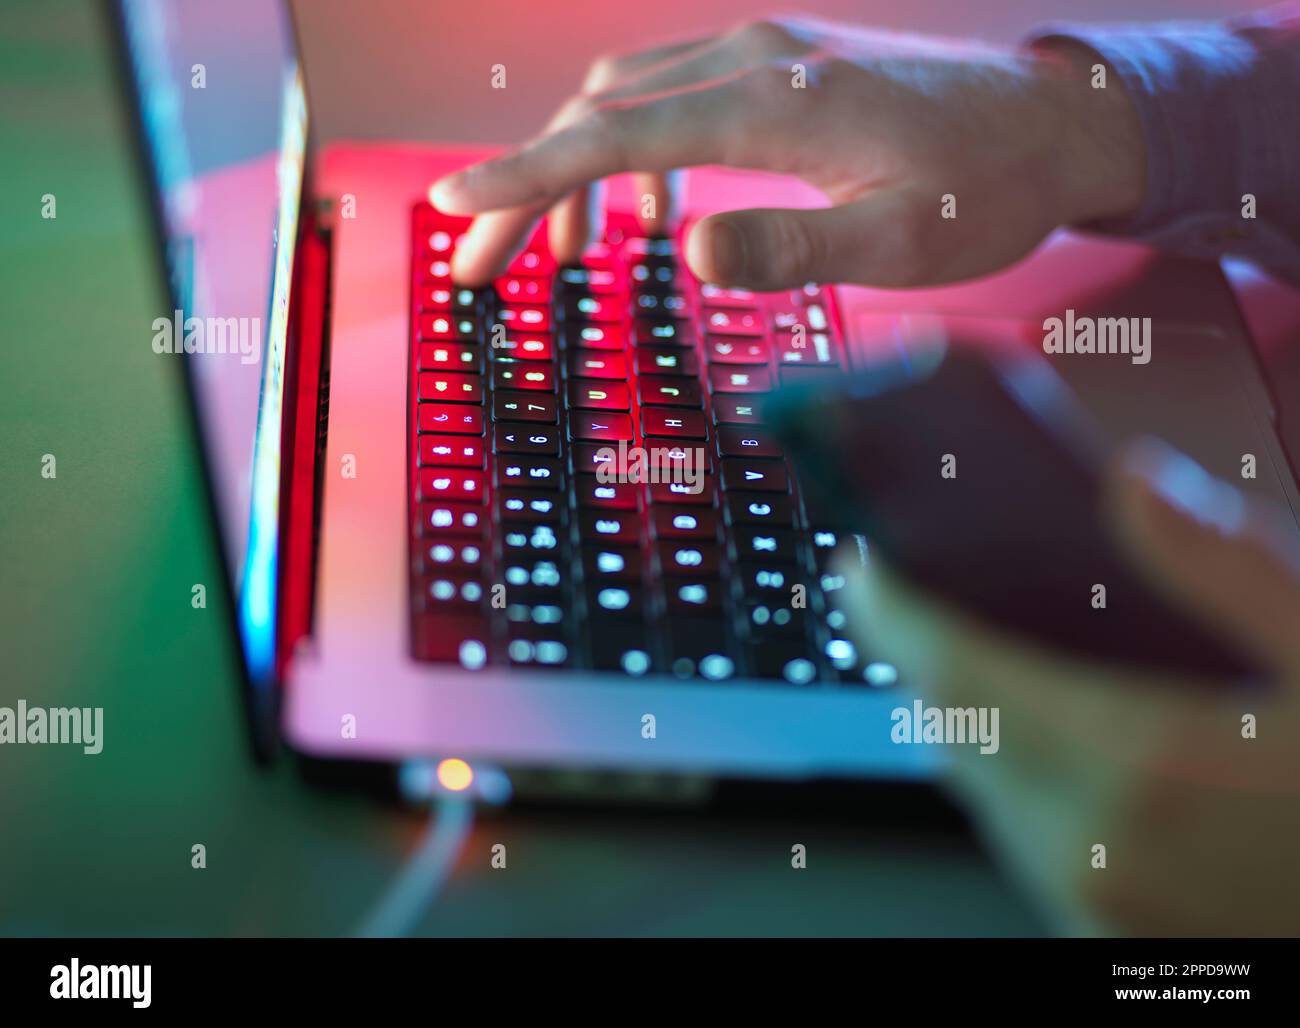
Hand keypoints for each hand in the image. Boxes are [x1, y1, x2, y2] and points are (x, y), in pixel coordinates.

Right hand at [429, 16, 1144, 289]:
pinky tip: (647, 215)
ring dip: (573, 168)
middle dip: (526, 187)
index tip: (454, 209)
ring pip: (628, 97)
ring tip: (551, 254)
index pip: (617, 137)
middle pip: (600, 112)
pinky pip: (674, 96)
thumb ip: (797, 248)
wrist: (1053, 122)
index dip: (526, 176)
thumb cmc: (986, 191)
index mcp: (776, 105)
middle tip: (480, 266)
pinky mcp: (781, 66)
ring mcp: (767, 54)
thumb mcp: (902, 244)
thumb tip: (690, 249)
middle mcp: (758, 60)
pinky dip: (632, 151)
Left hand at [836, 438, 1299, 935]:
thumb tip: (1140, 488)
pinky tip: (1058, 741)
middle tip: (916, 595)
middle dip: (920, 657)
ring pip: (979, 795)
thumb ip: (1232, 567)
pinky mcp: (1119, 937)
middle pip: (950, 735)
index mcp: (1146, 769)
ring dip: (964, 720)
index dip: (891, 610)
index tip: (860, 565)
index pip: (953, 673)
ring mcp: (1104, 910)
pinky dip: (1012, 781)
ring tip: (980, 652)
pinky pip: (1024, 842)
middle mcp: (1101, 853)